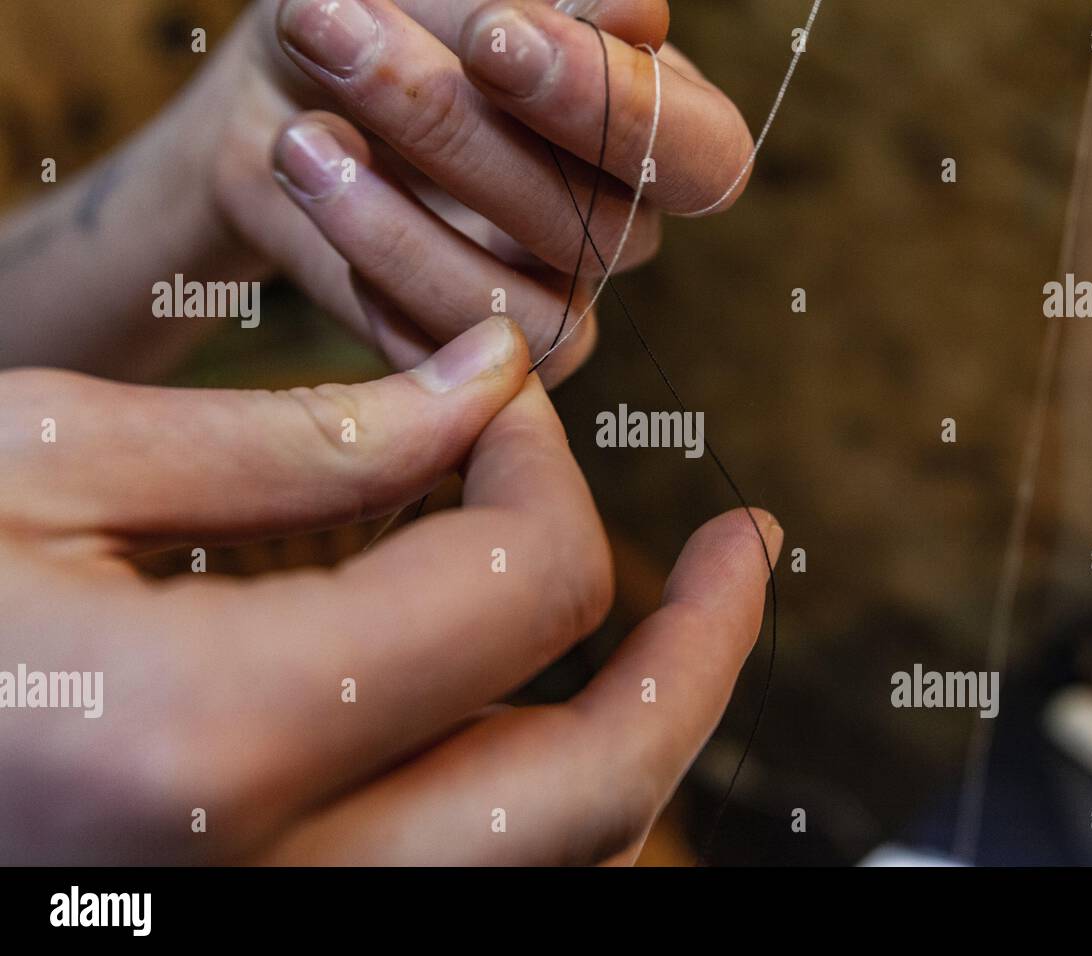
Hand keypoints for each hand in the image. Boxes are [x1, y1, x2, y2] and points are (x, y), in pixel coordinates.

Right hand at [0, 317, 779, 863]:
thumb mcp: (40, 458)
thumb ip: (296, 436)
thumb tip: (483, 390)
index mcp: (204, 738)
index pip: (525, 593)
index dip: (542, 466)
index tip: (497, 394)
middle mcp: (263, 882)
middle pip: (598, 786)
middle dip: (699, 651)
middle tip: (745, 546)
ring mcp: (264, 927)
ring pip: (549, 853)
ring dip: (632, 726)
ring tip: (661, 605)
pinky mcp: (251, 920)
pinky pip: (460, 867)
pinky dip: (525, 774)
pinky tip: (508, 671)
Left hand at [206, 0, 753, 382]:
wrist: (277, 88)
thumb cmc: (376, 12)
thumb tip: (641, 12)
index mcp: (653, 125)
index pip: (702, 152)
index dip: (614, 109)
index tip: (493, 39)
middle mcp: (619, 221)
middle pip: (605, 232)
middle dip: (463, 138)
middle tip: (339, 35)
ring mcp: (552, 298)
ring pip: (531, 319)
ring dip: (401, 235)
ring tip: (301, 138)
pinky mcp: (476, 361)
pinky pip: (447, 361)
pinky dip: (369, 286)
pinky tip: (312, 192)